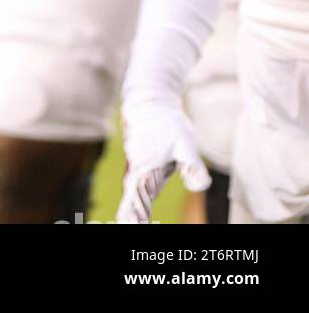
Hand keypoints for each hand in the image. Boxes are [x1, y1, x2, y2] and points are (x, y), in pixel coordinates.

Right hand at [117, 97, 210, 223]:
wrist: (150, 101)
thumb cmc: (167, 121)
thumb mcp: (185, 143)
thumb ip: (193, 165)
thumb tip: (200, 186)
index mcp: (145, 168)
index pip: (137, 197)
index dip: (134, 213)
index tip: (133, 226)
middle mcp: (137, 170)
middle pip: (133, 199)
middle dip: (131, 217)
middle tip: (131, 229)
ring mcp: (137, 167)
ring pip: (133, 194)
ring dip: (132, 211)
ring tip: (133, 226)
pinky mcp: (140, 165)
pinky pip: (136, 188)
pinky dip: (135, 201)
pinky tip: (139, 212)